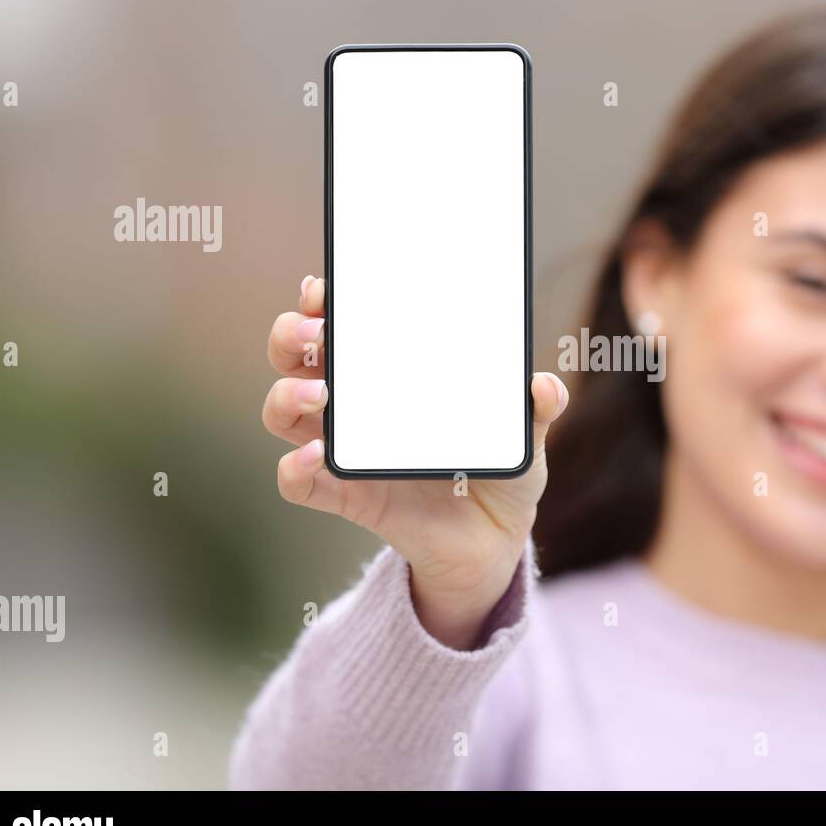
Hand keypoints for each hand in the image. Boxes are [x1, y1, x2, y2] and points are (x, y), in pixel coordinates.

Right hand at [264, 274, 568, 647]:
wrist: (494, 537)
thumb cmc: (497, 466)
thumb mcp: (525, 430)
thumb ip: (538, 405)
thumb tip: (542, 385)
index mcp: (389, 371)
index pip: (339, 322)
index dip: (319, 299)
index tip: (323, 288)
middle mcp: (355, 403)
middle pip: (294, 356)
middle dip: (292, 335)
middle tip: (319, 333)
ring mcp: (345, 448)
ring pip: (283, 412)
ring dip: (287, 395)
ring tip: (321, 394)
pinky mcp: (348, 496)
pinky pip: (299, 482)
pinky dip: (295, 468)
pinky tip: (316, 456)